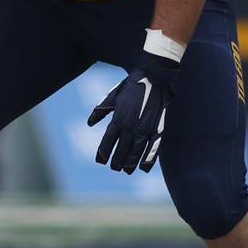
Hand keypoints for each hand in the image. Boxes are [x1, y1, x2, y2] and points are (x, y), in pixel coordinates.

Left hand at [87, 51, 178, 173]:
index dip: (103, 152)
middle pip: (121, 149)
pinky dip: (148, 159)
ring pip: (136, 151)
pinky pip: (153, 147)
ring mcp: (145, 128)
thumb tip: (89, 124)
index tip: (100, 160)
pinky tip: (144, 167)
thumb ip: (100, 111)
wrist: (153, 76)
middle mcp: (131, 126)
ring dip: (130, 163)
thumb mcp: (112, 97)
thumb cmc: (131, 86)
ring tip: (126, 170)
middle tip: (114, 168)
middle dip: (116, 161)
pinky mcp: (157, 128)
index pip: (108, 141)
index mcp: (118, 118)